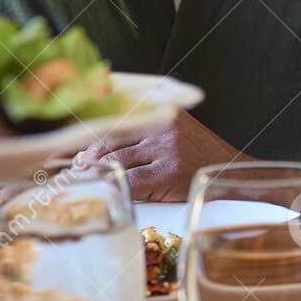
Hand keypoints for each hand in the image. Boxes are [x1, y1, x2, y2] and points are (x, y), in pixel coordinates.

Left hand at [81, 111, 241, 201]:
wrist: (230, 171)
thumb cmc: (198, 154)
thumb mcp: (174, 131)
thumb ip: (144, 131)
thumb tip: (98, 145)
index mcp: (161, 112)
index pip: (117, 121)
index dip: (91, 135)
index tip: (71, 146)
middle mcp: (161, 126)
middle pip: (112, 140)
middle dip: (88, 155)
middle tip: (72, 166)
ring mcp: (164, 149)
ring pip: (117, 159)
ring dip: (95, 171)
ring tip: (81, 178)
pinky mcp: (166, 172)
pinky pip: (131, 179)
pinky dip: (113, 184)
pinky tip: (103, 188)